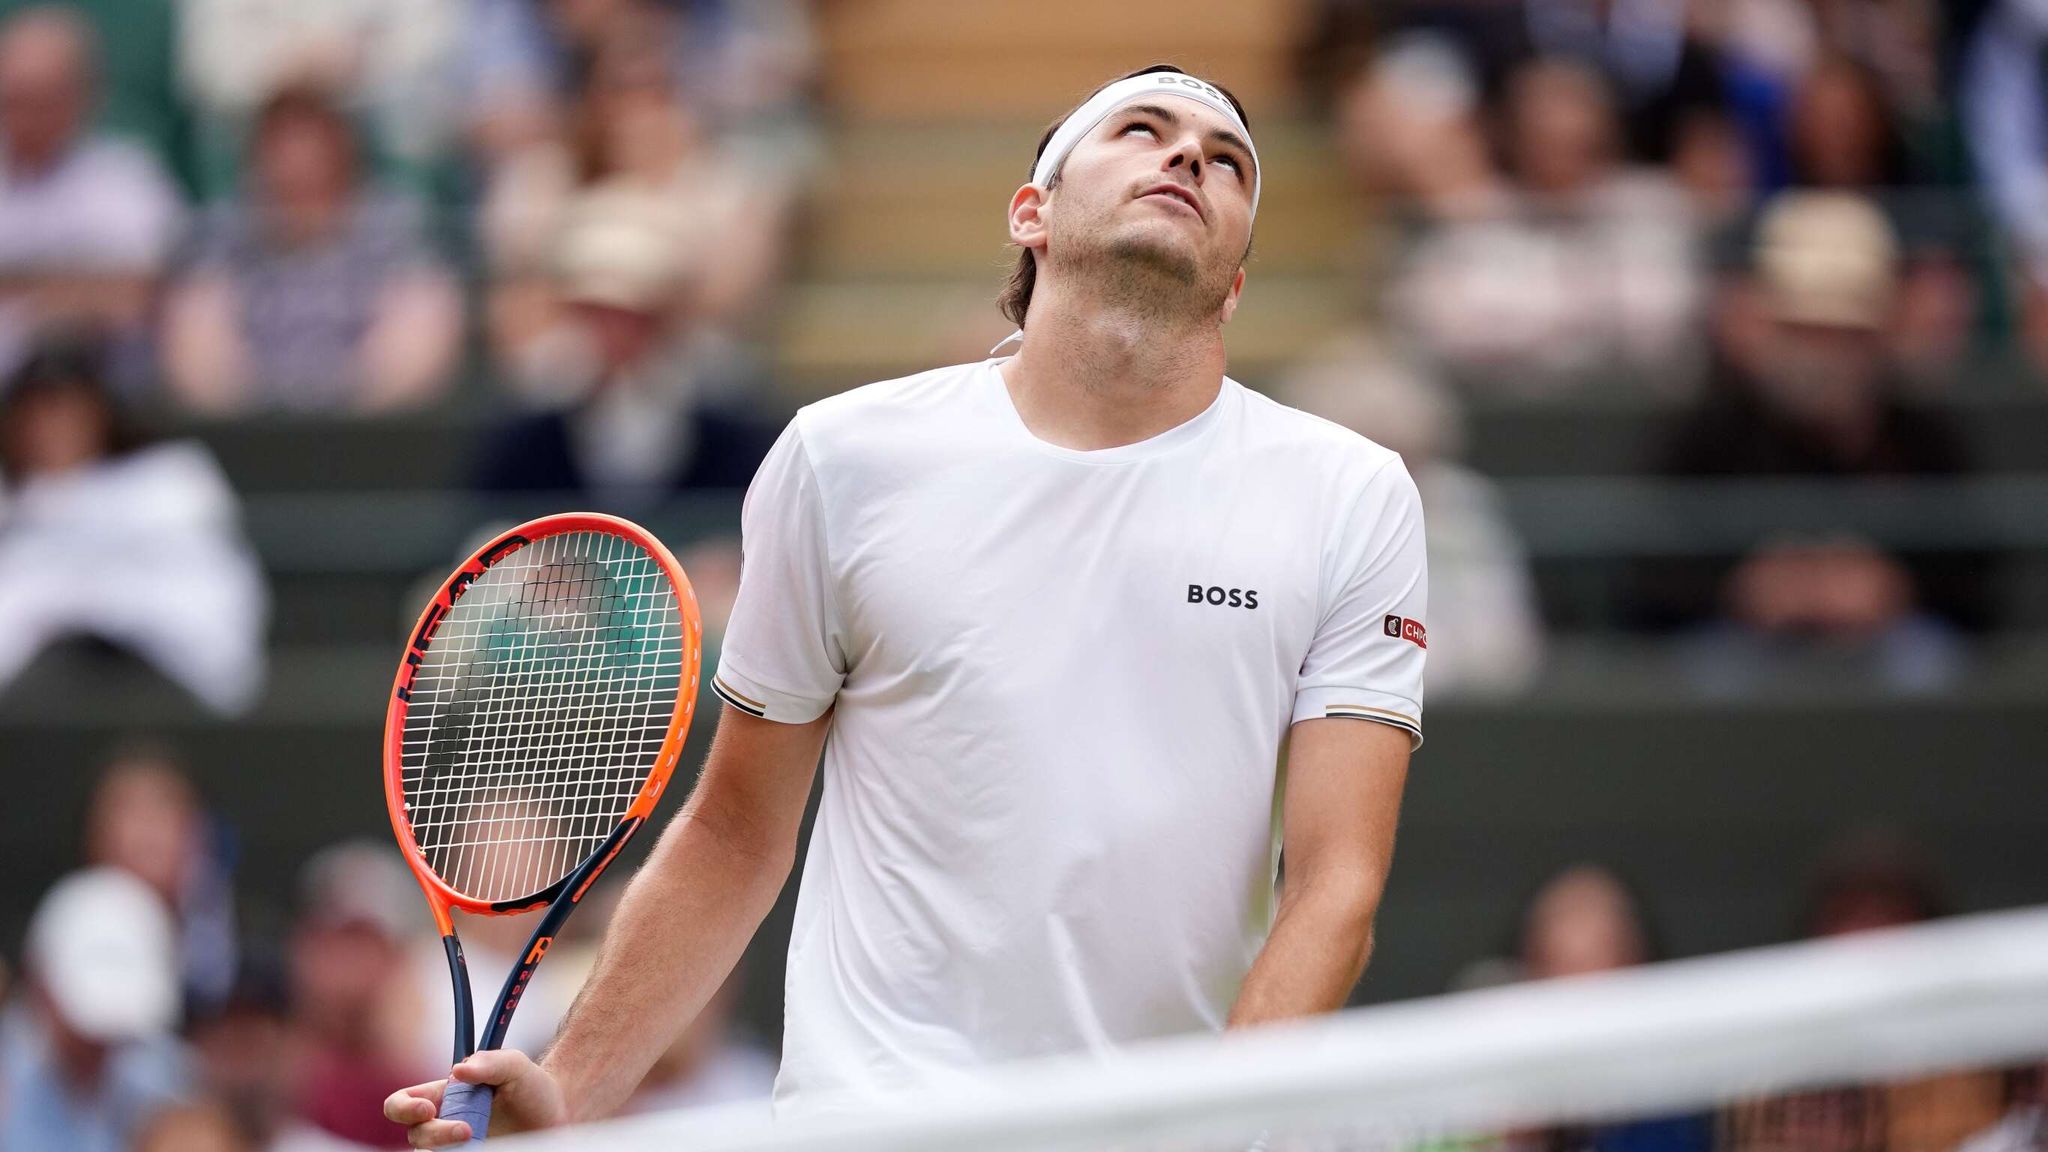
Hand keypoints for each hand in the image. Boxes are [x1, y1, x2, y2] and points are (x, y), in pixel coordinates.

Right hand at [384, 1049, 569, 1147]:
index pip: (402, 1102)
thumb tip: (460, 1071)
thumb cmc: (532, 1088)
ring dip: (448, 1148)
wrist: (559, 1117)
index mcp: (445, 1096)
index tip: (428, 1108)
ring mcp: (456, 1147)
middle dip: (434, 1133)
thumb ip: (492, 1061)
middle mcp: (444, 1123)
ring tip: (480, 1139)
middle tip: (466, 1130)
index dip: (404, 1107)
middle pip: (415, 1134)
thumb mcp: (517, 1066)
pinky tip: (489, 1147)